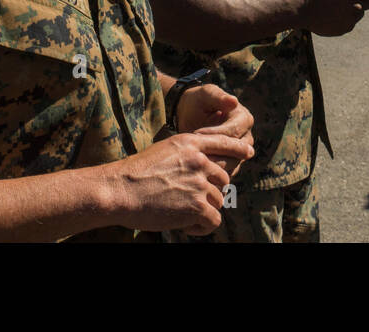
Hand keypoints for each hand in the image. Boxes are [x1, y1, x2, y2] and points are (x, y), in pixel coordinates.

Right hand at [110, 132, 252, 234]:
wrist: (119, 191)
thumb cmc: (134, 175)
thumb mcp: (163, 152)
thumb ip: (186, 156)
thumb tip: (204, 168)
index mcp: (190, 143)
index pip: (224, 142)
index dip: (238, 148)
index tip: (249, 152)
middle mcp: (199, 160)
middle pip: (223, 179)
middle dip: (211, 193)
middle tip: (189, 203)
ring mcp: (200, 183)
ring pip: (218, 201)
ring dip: (203, 212)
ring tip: (181, 215)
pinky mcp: (198, 206)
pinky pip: (214, 220)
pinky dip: (202, 227)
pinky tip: (186, 226)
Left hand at [175, 84, 255, 175]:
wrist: (190, 116)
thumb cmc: (198, 102)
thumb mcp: (206, 95)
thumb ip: (218, 97)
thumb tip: (234, 101)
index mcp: (245, 119)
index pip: (233, 132)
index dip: (214, 134)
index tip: (195, 133)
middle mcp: (247, 137)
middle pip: (235, 152)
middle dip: (214, 152)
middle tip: (193, 152)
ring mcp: (240, 153)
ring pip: (231, 165)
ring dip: (212, 165)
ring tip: (193, 161)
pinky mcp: (231, 165)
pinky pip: (225, 174)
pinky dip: (212, 174)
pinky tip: (196, 170)